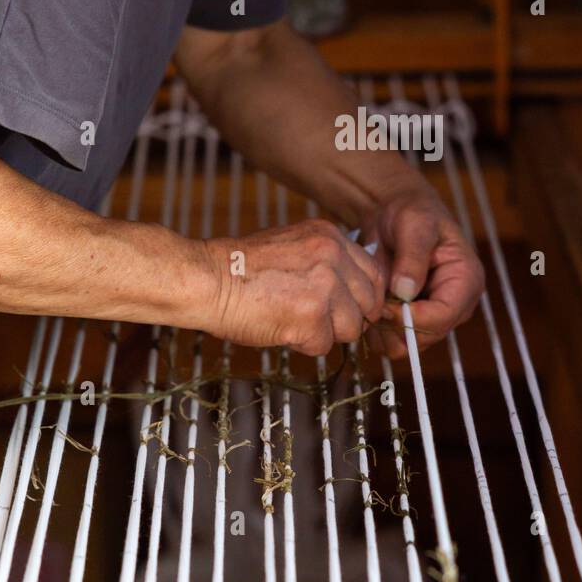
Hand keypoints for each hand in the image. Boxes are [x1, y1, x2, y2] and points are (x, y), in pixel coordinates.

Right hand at [202, 219, 385, 355]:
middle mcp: (333, 256)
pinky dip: (302, 344)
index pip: (373, 274)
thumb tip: (351, 291)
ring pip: (351, 328)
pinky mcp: (311, 317)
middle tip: (316, 320)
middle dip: (346, 318)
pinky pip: (324, 345)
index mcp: (330, 236)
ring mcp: (325, 286)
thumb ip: (326, 262)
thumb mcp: (293, 246)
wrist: (208, 278)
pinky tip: (279, 327)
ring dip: (324, 333)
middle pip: (368, 303)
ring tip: (291, 319)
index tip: (349, 309)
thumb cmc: (240, 268)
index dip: (362, 299)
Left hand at [364, 183, 484, 358]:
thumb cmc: (412, 211)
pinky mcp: (411, 322)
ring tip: (371, 298)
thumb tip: (405, 292)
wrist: (394, 213)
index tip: (385, 304)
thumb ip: (412, 257)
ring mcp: (431, 316)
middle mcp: (453, 305)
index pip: (444, 317)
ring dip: (382, 329)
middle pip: (425, 337)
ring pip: (406, 346)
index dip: (412, 318)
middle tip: (373, 299)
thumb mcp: (415, 225)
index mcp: (465, 281)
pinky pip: (391, 343)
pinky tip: (369, 304)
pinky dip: (375, 330)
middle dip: (395, 324)